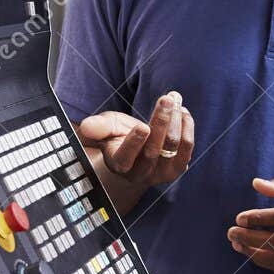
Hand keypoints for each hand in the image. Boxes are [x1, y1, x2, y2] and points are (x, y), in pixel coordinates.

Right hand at [75, 92, 193, 189]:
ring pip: (172, 147)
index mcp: (119, 164)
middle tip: (167, 99)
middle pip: (153, 150)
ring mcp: (161, 174)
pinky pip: (187, 148)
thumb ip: (98, 126)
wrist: (139, 150)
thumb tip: (86, 126)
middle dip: (161, 122)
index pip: (126, 158)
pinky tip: (182, 112)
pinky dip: (187, 127)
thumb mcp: (107, 127)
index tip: (142, 126)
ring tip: (174, 101)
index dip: (134, 143)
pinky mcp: (177, 168)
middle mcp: (140, 174)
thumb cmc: (119, 135)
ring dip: (176, 120)